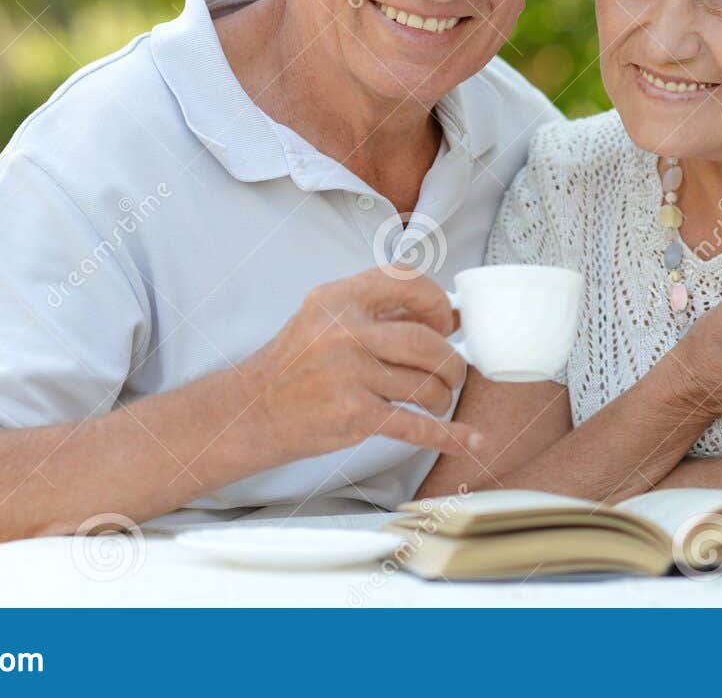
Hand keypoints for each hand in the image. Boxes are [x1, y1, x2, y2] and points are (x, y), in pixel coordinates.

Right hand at [239, 269, 481, 462]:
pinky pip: (415, 426)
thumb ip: (384, 312)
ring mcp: (349, 375)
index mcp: (339, 299)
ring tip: (438, 399)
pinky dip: (447, 435)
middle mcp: (343, 333)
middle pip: (425, 341)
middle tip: (453, 371)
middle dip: (451, 360)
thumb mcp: (328, 319)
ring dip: (443, 396)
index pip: (407, 281)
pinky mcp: (355, 416)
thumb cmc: (297, 364)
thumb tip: (452, 314)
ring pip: (425, 384)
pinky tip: (469, 440)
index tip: (445, 322)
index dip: (437, 302)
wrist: (252, 411)